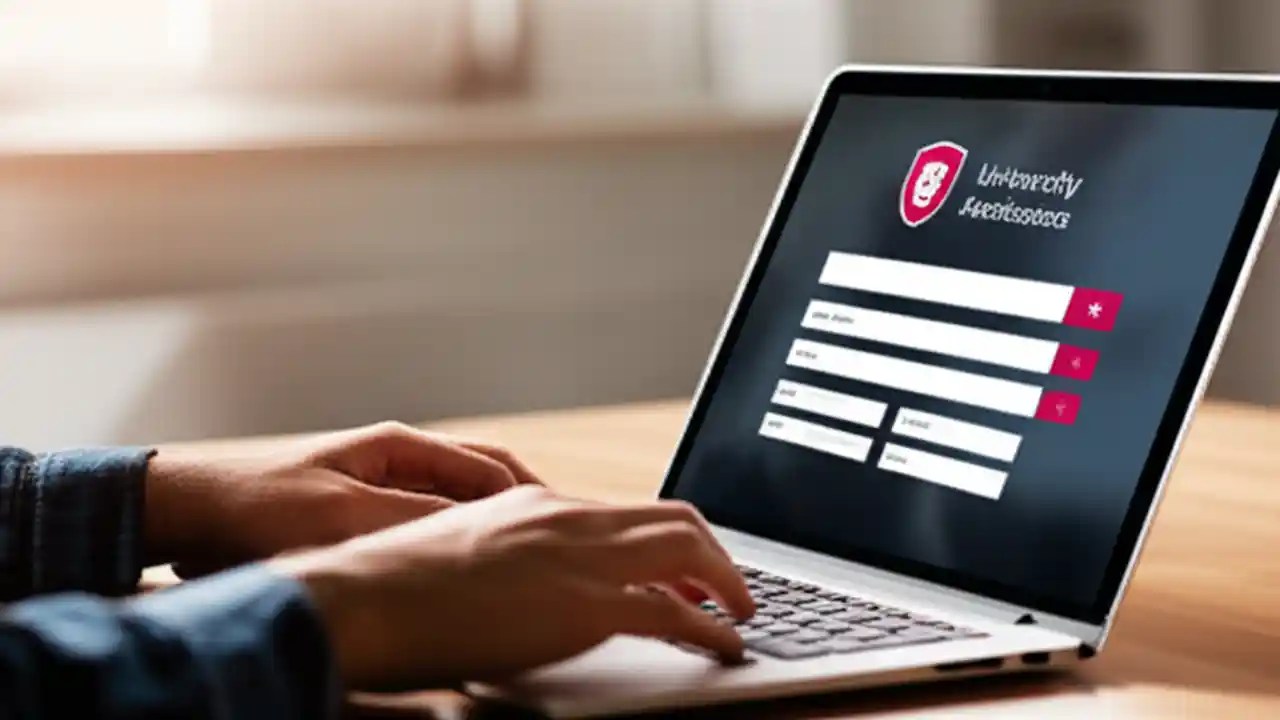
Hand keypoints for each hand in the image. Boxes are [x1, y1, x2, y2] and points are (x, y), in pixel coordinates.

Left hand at [145, 421, 540, 574]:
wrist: (196, 511)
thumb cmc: (262, 505)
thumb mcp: (346, 515)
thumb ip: (417, 519)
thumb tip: (484, 529)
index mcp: (400, 446)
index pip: (489, 468)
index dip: (532, 496)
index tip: (565, 526)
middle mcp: (398, 459)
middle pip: (483, 478)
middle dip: (524, 505)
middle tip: (562, 539)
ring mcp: (383, 484)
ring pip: (458, 501)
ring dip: (492, 524)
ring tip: (526, 556)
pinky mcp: (366, 512)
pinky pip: (430, 522)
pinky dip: (458, 538)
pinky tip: (467, 568)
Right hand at [270, 485, 754, 688]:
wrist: (366, 599)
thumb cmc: (394, 588)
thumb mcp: (461, 553)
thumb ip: (506, 557)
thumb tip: (528, 584)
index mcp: (536, 502)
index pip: (625, 510)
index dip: (667, 537)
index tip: (684, 565)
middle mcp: (568, 516)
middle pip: (672, 517)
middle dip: (711, 552)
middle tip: (728, 587)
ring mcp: (581, 556)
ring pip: (686, 549)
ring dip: (724, 582)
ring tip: (740, 612)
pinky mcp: (587, 605)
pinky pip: (675, 612)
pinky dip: (711, 628)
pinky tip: (724, 645)